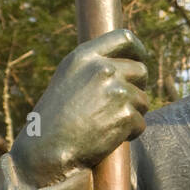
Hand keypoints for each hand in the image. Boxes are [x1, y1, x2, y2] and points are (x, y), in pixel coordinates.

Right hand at [10, 28, 149, 189]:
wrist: (46, 151)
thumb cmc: (55, 119)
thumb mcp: (68, 80)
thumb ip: (94, 67)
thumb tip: (131, 63)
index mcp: (84, 57)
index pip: (124, 38)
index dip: (138, 49)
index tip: (141, 60)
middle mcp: (102, 69)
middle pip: (141, 71)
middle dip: (136, 88)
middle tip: (119, 106)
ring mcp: (116, 91)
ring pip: (143, 100)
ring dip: (132, 114)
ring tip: (105, 125)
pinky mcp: (126, 114)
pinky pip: (141, 123)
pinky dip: (130, 133)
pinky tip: (108, 137)